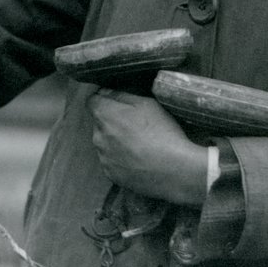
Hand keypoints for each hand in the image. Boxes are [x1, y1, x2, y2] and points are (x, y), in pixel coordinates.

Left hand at [87, 88, 208, 205]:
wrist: (175, 171)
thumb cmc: (162, 132)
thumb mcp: (146, 103)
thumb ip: (120, 94)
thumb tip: (105, 91)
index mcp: (103, 115)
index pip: (92, 101)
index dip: (105, 99)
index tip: (119, 104)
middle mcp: (97, 136)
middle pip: (99, 123)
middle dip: (112, 122)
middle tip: (136, 126)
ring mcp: (103, 158)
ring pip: (105, 143)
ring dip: (116, 142)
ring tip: (140, 145)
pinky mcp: (110, 175)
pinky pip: (111, 162)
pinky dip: (120, 160)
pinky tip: (139, 160)